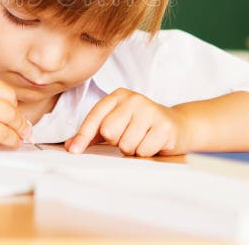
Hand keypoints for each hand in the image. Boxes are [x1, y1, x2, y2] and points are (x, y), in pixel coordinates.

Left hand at [65, 88, 189, 156]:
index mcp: (118, 96)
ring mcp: (150, 111)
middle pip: (109, 132)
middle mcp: (133, 99)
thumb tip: (71, 145)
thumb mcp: (118, 122)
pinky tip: (153, 142)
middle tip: (129, 136)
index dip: (83, 136)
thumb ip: (94, 133)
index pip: (95, 117)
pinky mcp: (164, 126)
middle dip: (117, 141)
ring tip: (142, 139)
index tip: (73, 150)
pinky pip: (143, 150)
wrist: (178, 124)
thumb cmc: (142, 125)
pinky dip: (146, 152)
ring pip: (126, 144)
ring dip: (132, 149)